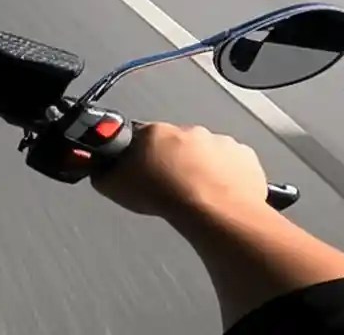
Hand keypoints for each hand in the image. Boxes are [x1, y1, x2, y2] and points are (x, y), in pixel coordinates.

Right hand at [91, 122, 268, 221]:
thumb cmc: (165, 197)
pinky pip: (232, 164)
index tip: (140, 169)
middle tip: (168, 186)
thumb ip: (103, 174)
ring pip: (206, 152)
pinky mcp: (244, 157)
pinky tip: (219, 194)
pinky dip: (227, 176)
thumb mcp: (114, 188)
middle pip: (175, 143)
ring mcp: (219, 142)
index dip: (139, 153)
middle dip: (172, 159)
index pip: (140, 135)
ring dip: (200, 167)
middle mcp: (188, 131)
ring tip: (196, 195)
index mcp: (155, 132)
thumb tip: (99, 170)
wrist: (212, 213)